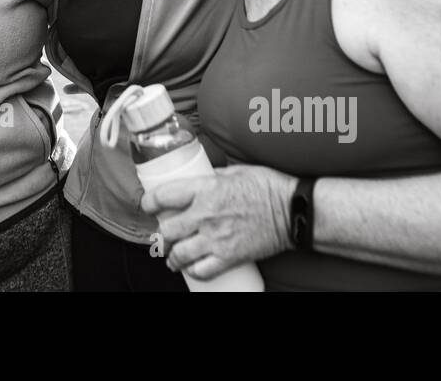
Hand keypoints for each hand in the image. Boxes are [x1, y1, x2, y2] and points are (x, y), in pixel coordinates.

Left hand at [140, 165, 292, 280]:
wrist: (293, 211)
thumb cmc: (268, 187)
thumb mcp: (235, 171)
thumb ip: (212, 177)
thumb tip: (199, 178)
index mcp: (205, 189)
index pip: (164, 196)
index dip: (149, 202)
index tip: (148, 205)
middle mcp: (206, 215)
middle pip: (167, 231)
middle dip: (161, 235)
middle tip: (163, 235)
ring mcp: (216, 238)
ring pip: (180, 254)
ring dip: (172, 256)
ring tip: (172, 256)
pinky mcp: (230, 256)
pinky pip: (202, 270)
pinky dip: (193, 270)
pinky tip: (192, 267)